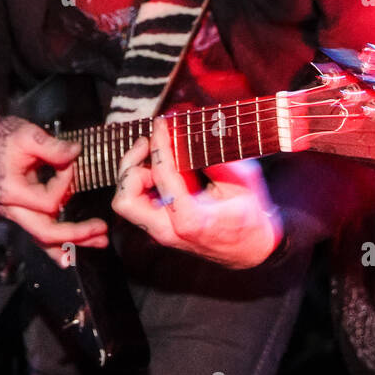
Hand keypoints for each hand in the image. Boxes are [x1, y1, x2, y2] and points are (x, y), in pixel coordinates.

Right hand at [0, 107, 107, 261]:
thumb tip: (75, 152)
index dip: (65, 184)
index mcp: (12, 191)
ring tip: (98, 241)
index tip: (70, 162)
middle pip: (46, 232)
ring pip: (44, 238)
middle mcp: (12, 208)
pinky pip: (41, 232)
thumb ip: (53, 147)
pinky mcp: (25, 211)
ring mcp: (17, 212)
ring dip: (72, 242)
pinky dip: (57, 243)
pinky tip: (71, 252)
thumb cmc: (7, 137)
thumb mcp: (29, 135)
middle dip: (76, 234)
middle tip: (101, 231)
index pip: (48, 201)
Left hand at [111, 116, 282, 268]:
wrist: (250, 251)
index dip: (160, 143)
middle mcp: (169, 230)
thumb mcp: (242, 182)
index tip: (161, 124)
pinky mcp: (159, 228)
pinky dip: (140, 181)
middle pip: (125, 198)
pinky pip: (137, 203)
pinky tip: (158, 168)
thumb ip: (217, 159)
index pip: (162, 175)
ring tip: (153, 156)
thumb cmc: (249, 218)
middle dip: (131, 166)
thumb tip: (198, 132)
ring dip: (134, 174)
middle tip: (148, 145)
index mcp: (190, 219)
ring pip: (125, 202)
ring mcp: (161, 232)